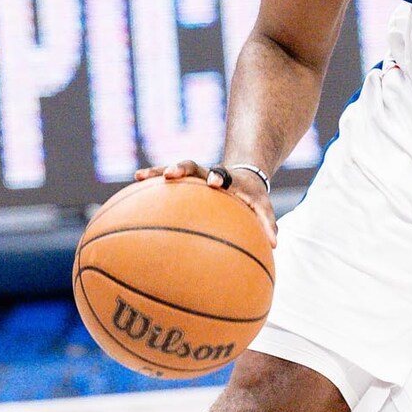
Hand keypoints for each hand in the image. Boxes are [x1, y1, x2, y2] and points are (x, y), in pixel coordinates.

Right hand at [135, 161, 277, 247]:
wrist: (244, 177)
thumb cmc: (252, 197)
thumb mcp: (262, 207)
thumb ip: (267, 223)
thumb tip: (276, 245)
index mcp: (228, 179)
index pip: (223, 175)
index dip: (218, 177)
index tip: (215, 182)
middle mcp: (208, 173)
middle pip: (194, 166)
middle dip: (183, 168)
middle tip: (172, 174)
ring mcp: (194, 175)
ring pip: (174, 170)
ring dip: (159, 171)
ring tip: (141, 175)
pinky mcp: (184, 179)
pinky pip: (165, 178)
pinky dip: (152, 178)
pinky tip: (136, 180)